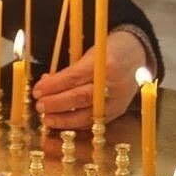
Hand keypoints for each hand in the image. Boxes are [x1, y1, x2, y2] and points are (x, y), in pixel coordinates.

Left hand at [30, 31, 146, 129]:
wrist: (138, 56)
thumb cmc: (108, 51)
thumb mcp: (89, 53)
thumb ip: (68, 69)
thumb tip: (45, 83)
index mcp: (104, 64)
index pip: (75, 77)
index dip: (54, 85)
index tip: (37, 90)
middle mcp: (113, 84)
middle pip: (81, 97)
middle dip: (57, 104)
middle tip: (40, 106)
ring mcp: (118, 100)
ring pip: (89, 115)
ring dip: (65, 119)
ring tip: (47, 119)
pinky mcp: (119, 111)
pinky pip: (96, 122)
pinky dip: (77, 124)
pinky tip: (63, 124)